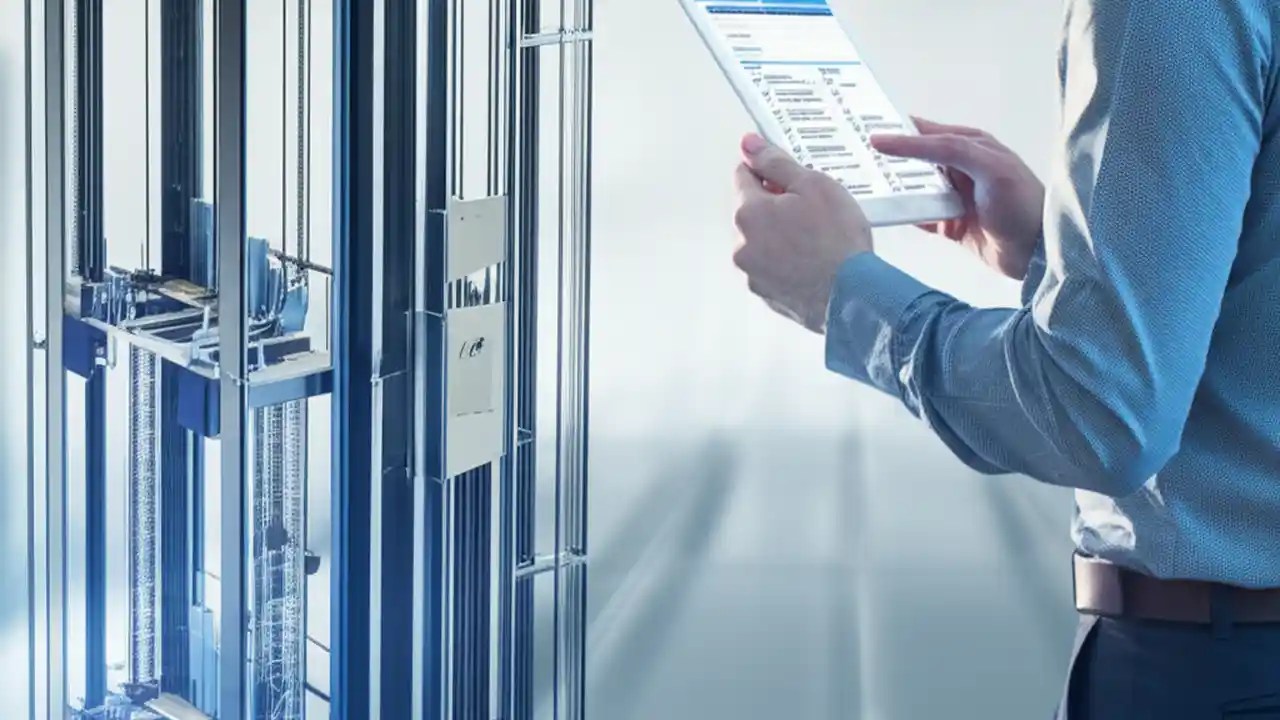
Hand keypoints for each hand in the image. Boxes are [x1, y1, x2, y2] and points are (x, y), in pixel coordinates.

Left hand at [732, 133, 873, 333]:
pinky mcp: (767, 295)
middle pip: (752, 211)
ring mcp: (752, 274)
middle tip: (813, 210)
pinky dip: (787, 263)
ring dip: (780, 236)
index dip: (767, 171)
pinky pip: (772, 269)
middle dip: (776, 206)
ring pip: (761, 242)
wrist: (853, 298)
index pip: (743, 176)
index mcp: (748, 213)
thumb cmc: (837, 240)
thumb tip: (748, 144)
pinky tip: (814, 262)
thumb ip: (775, 163)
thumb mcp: (812, 185)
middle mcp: (742, 245)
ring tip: (817, 240)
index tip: (787, 176)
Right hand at [870, 118, 1044, 280]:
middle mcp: (959, 168)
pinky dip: (904, 215)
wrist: (1039, 253)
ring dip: (893, 188)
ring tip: (861, 186)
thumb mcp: (987, 165)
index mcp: (970, 145)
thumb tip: (901, 140)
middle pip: (915, 160)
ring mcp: (954, 198)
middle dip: (889, 159)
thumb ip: (947, 149)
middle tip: (853, 159)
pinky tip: (885, 214)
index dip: (897, 131)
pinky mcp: (950, 225)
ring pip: (914, 188)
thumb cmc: (1020, 203)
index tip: (863, 132)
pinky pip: (919, 216)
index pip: (925, 133)